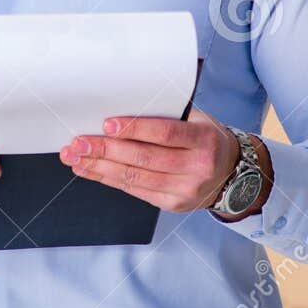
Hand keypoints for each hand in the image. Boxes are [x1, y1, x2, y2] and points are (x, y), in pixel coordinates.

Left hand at [59, 107, 262, 214]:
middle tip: (78, 143)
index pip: (166, 134)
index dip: (135, 129)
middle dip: (105, 151)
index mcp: (205, 140)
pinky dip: (108, 179)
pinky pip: (134, 191)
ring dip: (99, 168)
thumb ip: (166, 113)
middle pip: (144, 159)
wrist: (232, 174)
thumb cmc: (206, 138)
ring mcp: (185, 190)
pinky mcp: (172, 205)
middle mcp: (197, 168)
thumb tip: (120, 102)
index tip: (107, 124)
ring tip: (74, 157)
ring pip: (134, 179)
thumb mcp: (197, 120)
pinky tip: (88, 170)